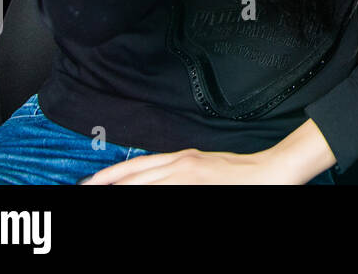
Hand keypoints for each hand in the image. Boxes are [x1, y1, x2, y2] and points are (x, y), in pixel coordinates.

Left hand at [80, 147, 300, 184]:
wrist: (273, 170)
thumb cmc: (243, 173)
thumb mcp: (206, 169)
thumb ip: (181, 174)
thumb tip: (159, 179)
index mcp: (183, 159)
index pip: (138, 166)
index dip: (111, 175)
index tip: (90, 182)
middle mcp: (182, 165)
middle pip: (135, 176)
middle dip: (108, 183)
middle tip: (85, 189)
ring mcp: (189, 176)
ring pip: (145, 184)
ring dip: (123, 189)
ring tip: (99, 193)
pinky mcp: (198, 184)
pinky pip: (166, 192)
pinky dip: (147, 193)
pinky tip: (134, 198)